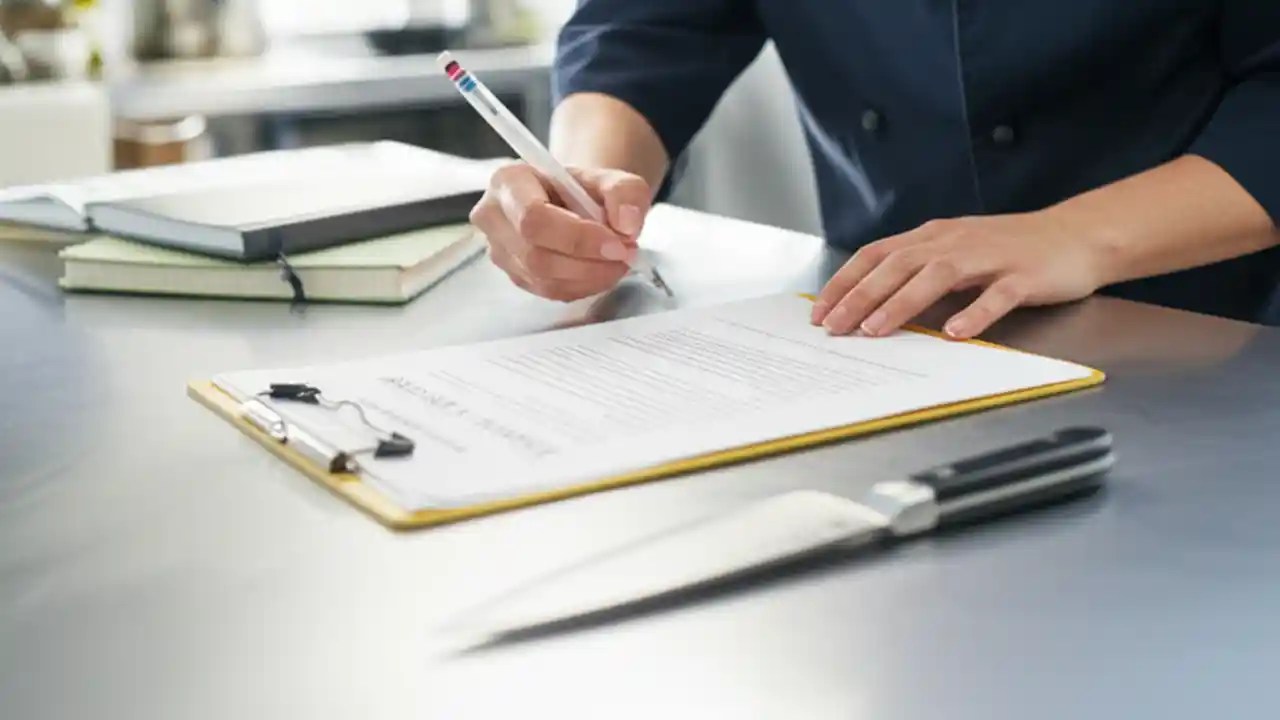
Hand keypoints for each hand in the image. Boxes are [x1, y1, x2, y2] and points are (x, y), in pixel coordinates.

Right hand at [469, 162, 651, 300]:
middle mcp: (493, 217)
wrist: (573, 203)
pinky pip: (548, 292)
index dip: (577, 237)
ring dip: (589, 277)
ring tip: (618, 263)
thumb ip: (625, 192)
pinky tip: (600, 272)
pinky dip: (582, 287)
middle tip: (625, 255)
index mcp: (509, 182)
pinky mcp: (514, 275)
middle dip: (588, 262)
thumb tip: (626, 224)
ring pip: (543, 279)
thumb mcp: (611, 178)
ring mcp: (500, 251)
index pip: (534, 217)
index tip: (618, 243)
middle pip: (536, 255)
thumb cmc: (583, 189)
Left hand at [811, 211, 1105, 338]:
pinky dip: (974, 313)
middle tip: (834, 326)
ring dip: (902, 303)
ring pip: (938, 276)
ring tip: (875, 329)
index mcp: (934, 237)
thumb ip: (917, 272)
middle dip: (860, 296)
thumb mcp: (956, 253)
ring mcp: (990, 257)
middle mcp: (955, 242)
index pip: (877, 255)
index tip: (818, 311)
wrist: (1078, 234)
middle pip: (898, 265)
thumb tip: (869, 303)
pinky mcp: (1024, 276)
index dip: (845, 281)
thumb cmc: (1010, 250)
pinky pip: (996, 296)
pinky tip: (956, 333)